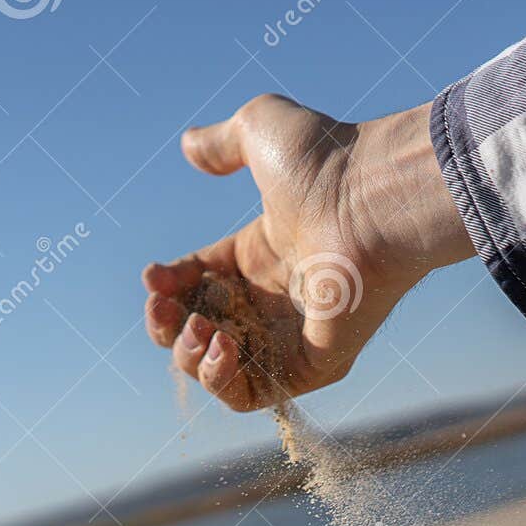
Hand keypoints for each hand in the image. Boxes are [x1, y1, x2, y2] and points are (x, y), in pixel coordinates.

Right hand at [143, 94, 472, 410]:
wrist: (371, 198)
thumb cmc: (326, 163)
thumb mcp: (258, 129)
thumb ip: (221, 143)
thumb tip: (189, 145)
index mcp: (261, 254)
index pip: (198, 285)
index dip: (168, 285)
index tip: (154, 275)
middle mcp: (275, 298)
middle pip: (198, 332)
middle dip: (166, 326)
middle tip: (164, 306)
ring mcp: (293, 335)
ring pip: (217, 370)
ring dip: (188, 357)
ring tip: (197, 327)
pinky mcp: (312, 365)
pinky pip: (252, 395)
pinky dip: (221, 379)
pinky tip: (218, 346)